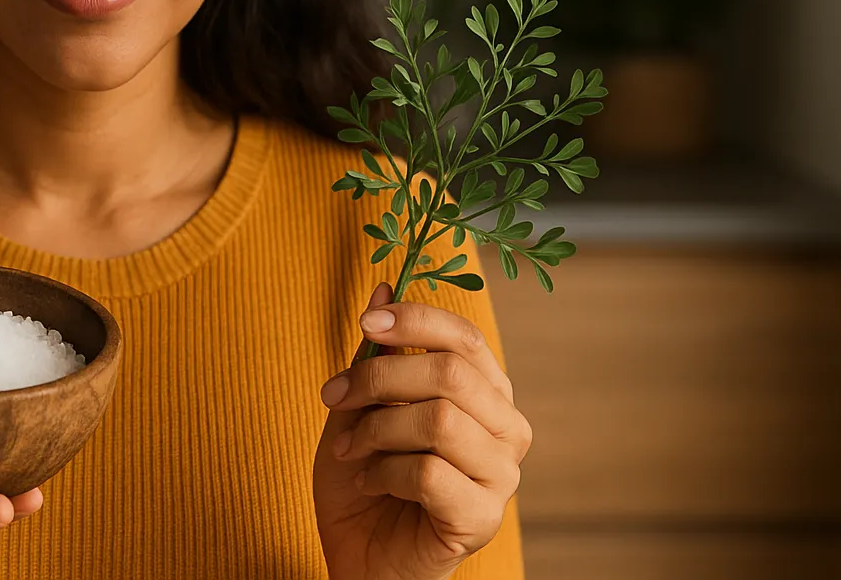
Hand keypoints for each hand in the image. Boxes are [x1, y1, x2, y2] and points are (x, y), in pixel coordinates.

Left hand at [312, 285, 530, 579]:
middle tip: (333, 397)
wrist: (359, 555)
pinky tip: (369, 482)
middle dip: (379, 378)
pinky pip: (430, 473)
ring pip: (439, 421)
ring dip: (377, 429)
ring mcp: (501, 477)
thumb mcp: (361, 407)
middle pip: (451, 374)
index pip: (465, 338)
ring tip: (350, 450)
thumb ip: (377, 354)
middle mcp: (507, 429)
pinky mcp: (483, 518)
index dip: (416, 320)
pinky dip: (384, 471)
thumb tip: (383, 287)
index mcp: (486, 394)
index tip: (364, 322)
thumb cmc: (366, 479)